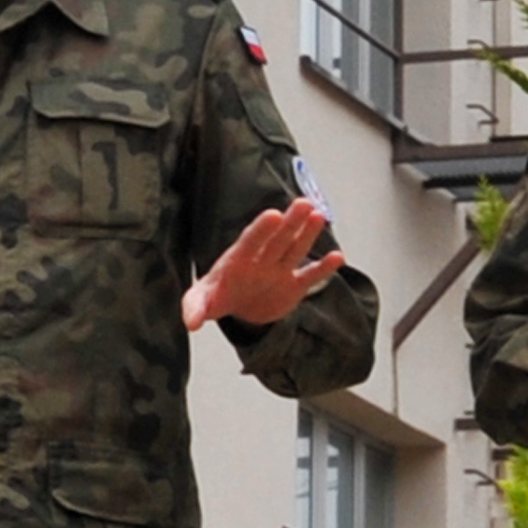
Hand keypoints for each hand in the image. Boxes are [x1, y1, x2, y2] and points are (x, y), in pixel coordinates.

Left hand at [182, 197, 346, 331]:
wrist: (236, 308)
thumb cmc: (216, 296)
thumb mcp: (200, 302)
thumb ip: (195, 308)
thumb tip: (190, 323)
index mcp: (237, 259)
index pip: (251, 241)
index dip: (261, 229)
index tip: (273, 215)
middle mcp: (261, 260)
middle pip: (277, 239)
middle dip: (290, 222)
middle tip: (303, 203)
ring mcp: (279, 270)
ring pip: (295, 249)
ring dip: (307, 234)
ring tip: (319, 216)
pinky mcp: (293, 285)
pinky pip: (310, 275)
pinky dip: (323, 268)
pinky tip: (337, 257)